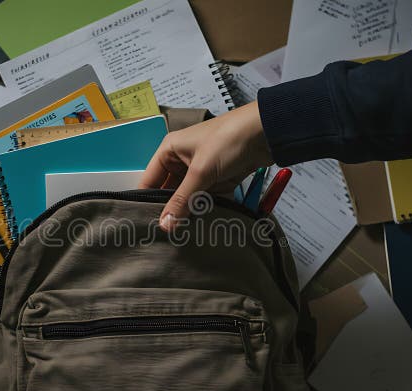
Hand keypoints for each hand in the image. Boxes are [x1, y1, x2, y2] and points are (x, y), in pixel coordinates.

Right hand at [139, 101, 272, 230]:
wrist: (266, 133)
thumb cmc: (228, 140)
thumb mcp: (201, 171)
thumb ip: (182, 200)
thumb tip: (165, 225)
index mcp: (169, 151)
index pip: (149, 180)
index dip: (146, 202)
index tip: (146, 225)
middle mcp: (180, 161)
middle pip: (168, 191)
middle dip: (169, 210)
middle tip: (165, 236)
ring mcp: (200, 172)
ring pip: (187, 198)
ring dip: (187, 212)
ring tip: (180, 235)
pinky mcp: (216, 180)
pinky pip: (204, 199)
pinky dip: (204, 210)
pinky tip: (200, 227)